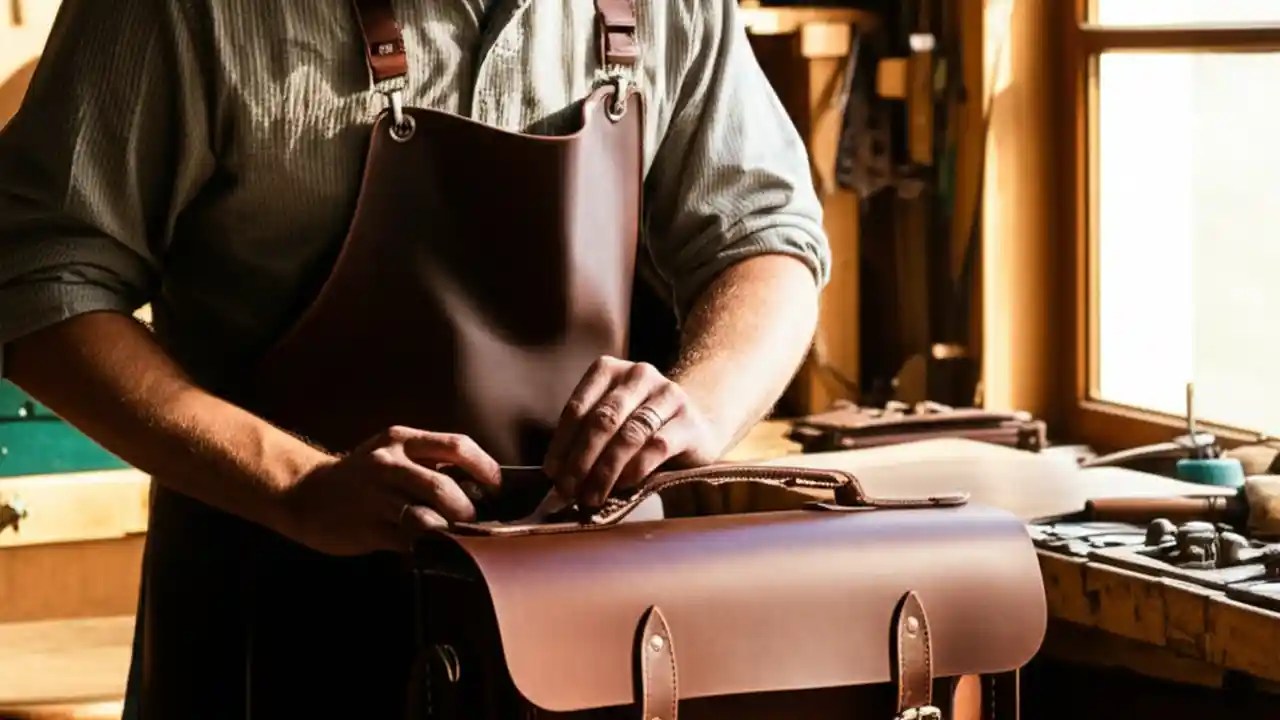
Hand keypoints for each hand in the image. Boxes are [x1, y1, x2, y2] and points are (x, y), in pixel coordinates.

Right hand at [279, 426, 500, 555]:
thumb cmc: (363, 476)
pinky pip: (407, 541)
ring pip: (425, 517)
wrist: (306, 494)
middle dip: (466, 509)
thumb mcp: (393, 454)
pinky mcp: (366, 528)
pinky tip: (435, 548)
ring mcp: (375, 497)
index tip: (496, 487)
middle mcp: (388, 464)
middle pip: (442, 486)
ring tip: (458, 536)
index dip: (484, 468)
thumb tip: (479, 486)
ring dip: (450, 531)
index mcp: (402, 441)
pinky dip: (429, 547)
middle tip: (475, 521)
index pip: (456, 446)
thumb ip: (430, 464)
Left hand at [542, 356, 720, 507]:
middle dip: (580, 460)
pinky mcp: (690, 421)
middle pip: (602, 421)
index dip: (561, 444)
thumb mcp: (610, 423)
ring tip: (590, 497)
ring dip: (604, 471)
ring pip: (629, 435)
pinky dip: (634, 471)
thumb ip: (585, 440)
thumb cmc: (641, 428)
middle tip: (567, 491)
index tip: (551, 474)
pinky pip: (656, 447)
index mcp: (610, 370)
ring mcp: (668, 395)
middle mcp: (639, 374)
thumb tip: (556, 478)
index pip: (577, 408)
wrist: (696, 426)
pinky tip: (621, 487)